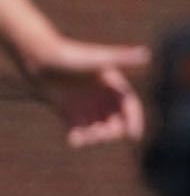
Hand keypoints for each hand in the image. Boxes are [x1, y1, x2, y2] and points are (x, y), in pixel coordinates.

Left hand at [22, 37, 148, 147]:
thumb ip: (122, 58)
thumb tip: (146, 54)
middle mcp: (100, 95)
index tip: (133, 136)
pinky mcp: (67, 110)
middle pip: (116, 120)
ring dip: (95, 136)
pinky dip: (77, 137)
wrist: (37, 56)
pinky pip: (77, 129)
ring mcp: (84, 104)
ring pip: (97, 127)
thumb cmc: (69, 55)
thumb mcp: (97, 59)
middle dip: (112, 131)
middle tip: (101, 135)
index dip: (134, 120)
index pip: (129, 105)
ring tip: (85, 138)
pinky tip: (73, 141)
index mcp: (112, 83)